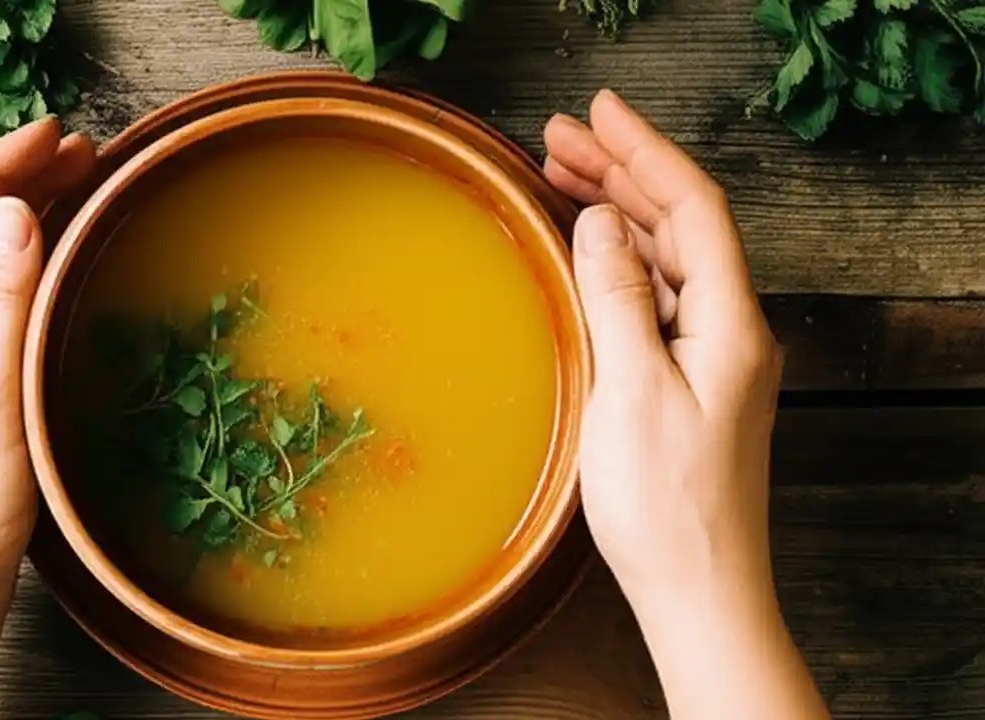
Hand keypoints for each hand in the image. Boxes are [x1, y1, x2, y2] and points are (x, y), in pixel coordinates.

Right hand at [545, 91, 826, 718]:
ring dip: (619, 213)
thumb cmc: (668, 506)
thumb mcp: (630, 391)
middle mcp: (731, 329)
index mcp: (731, 323)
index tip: (597, 112)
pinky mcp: (687, 381)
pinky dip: (619, 263)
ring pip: (666, 258)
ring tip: (564, 175)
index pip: (693, 207)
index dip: (644, 151)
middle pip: (680, 225)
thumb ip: (617, 297)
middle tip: (560, 135)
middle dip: (622, 172)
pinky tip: (588, 253)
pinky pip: (656, 297)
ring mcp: (711, 355)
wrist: (698, 590)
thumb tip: (599, 222)